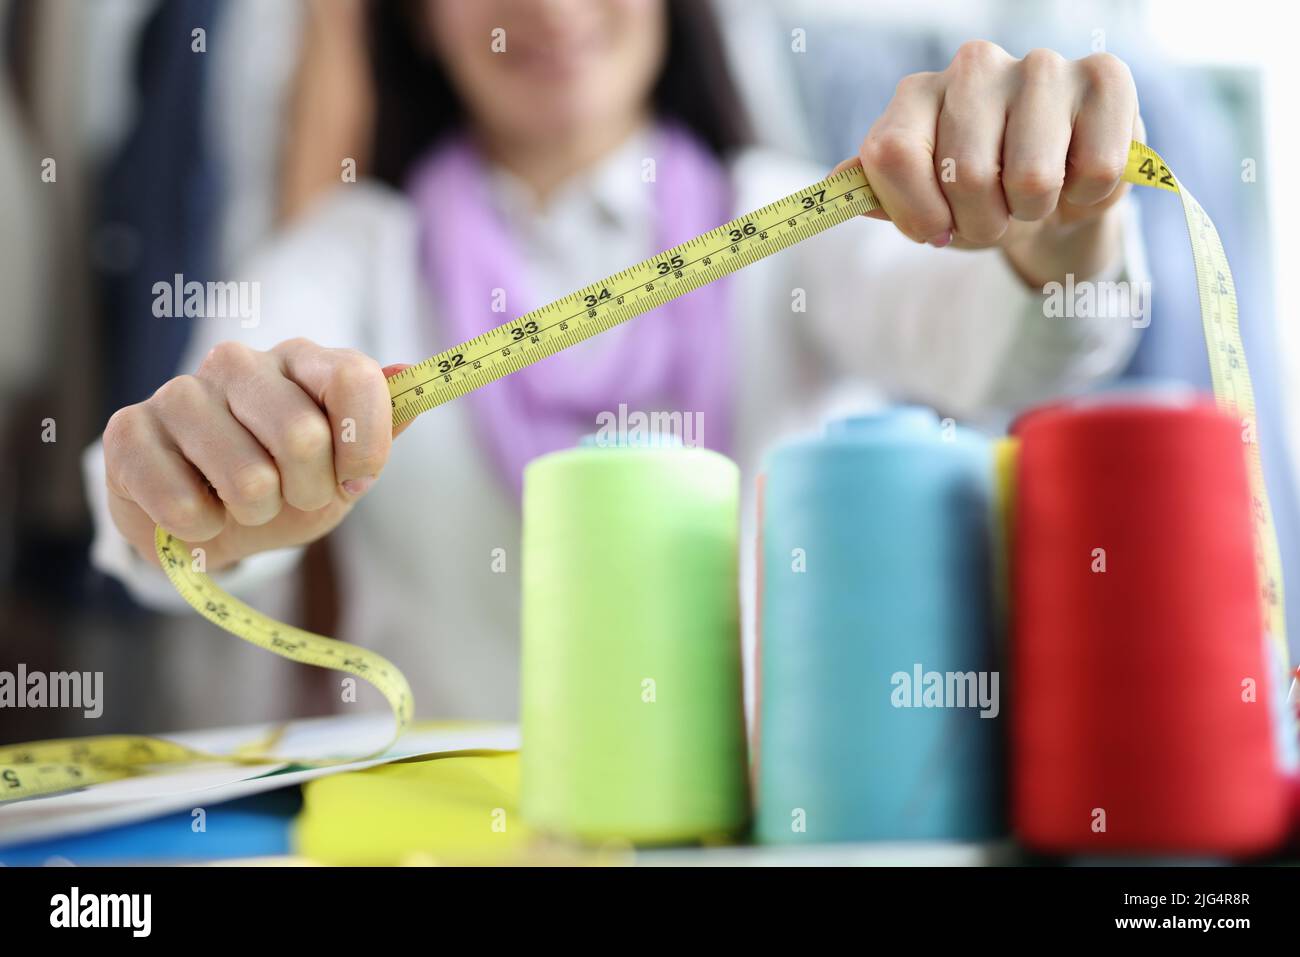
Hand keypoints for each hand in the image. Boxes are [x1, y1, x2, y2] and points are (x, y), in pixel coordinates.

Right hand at [103, 338, 408, 570]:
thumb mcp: (344, 466)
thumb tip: (411, 375)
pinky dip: (204, 531)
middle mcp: (240, 362)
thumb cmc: (286, 485)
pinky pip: (186, 506)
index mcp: (302, 360)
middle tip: (291, 497)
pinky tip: (197, 514)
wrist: (207, 521)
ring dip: (256, 514)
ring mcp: (179, 392)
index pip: (353, 379)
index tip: (355, 483)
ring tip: (243, 505)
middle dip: (309, 492)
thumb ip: (380, 427)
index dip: (364, 445)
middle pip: (303, 435)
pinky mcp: (128, 432)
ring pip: (247, 478)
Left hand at [837, 41, 1142, 286]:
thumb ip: (877, 193)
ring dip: (1034, 212)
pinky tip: (1077, 178)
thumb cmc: (976, 199)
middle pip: (965, 175)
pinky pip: (1095, 170)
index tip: (935, 229)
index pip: (892, 155)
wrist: (1053, 196)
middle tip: (995, 216)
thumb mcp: (919, 204)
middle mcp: (973, 66)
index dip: (916, 212)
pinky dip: (1086, 197)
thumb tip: (840, 183)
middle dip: (982, 223)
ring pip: (1031, 179)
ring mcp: (1040, 65)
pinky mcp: (1104, 78)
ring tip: (1034, 197)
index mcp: (915, 96)